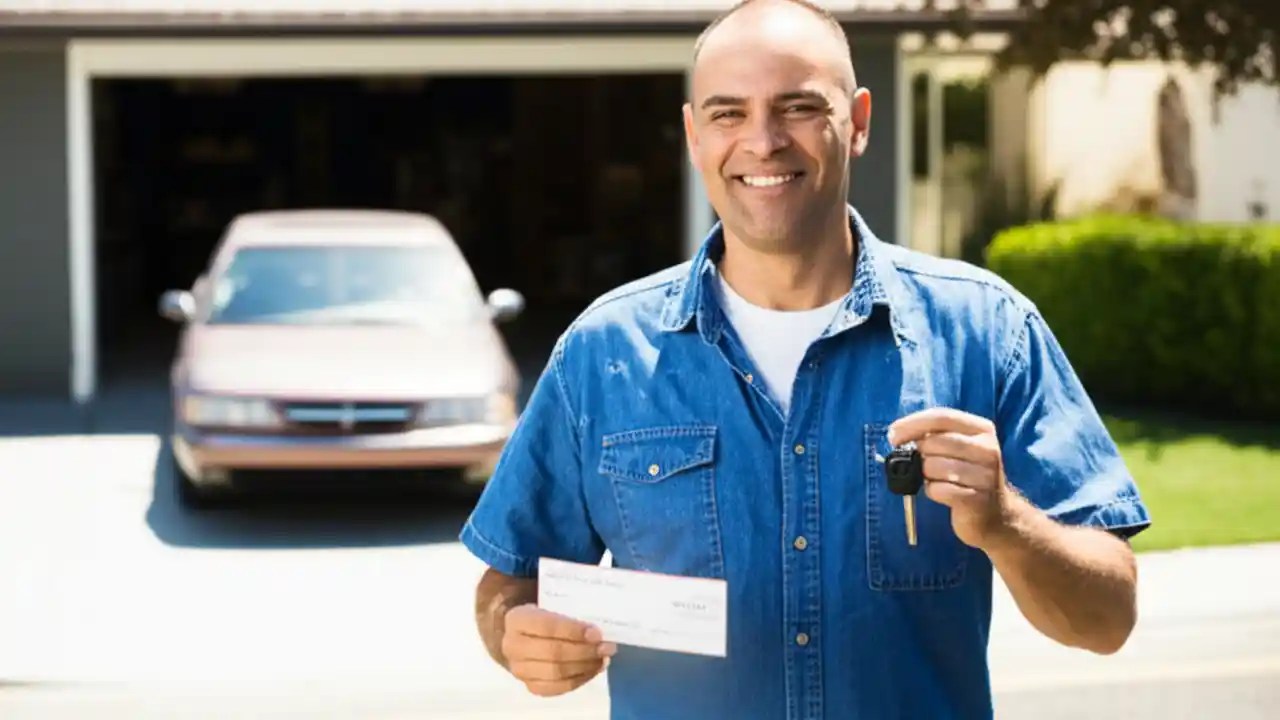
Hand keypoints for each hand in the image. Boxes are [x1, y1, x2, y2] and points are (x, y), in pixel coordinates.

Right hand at [502, 604, 617, 696]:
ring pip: (555, 673)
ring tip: (603, 659)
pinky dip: (579, 680)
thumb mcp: (550, 605)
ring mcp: (519, 670)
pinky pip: (557, 688)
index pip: (547, 626)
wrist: (521, 635)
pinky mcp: (530, 686)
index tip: (597, 633)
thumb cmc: (543, 615)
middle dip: (584, 651)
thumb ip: (570, 612)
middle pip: (553, 653)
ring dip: (585, 667)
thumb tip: (598, 627)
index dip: (573, 631)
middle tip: (607, 647)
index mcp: (517, 619)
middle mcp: (513, 646)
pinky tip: (593, 669)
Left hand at [888, 407, 1015, 550]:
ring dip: (925, 475)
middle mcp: (988, 449)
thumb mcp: (958, 448)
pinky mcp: (977, 499)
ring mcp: (985, 475)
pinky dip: (932, 491)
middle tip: (918, 464)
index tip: (893, 434)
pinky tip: (941, 493)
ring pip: (934, 466)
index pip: (942, 417)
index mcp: (982, 430)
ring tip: (934, 479)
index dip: (912, 424)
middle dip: (918, 453)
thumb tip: (896, 435)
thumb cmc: (967, 476)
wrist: (996, 515)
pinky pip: (939, 489)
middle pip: (935, 442)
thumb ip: (934, 436)